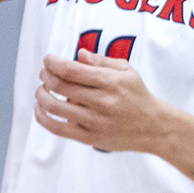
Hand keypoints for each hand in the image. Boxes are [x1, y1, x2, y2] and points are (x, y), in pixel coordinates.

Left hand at [33, 50, 183, 156]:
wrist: (154, 128)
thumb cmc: (138, 96)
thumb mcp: (127, 71)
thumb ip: (101, 61)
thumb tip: (78, 54)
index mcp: (110, 82)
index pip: (72, 70)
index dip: (53, 63)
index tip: (48, 59)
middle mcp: (101, 102)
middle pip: (60, 86)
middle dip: (46, 76)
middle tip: (44, 73)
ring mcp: (94, 122)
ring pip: (55, 107)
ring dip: (41, 95)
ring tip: (41, 89)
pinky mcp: (89, 138)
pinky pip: (58, 128)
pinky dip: (43, 117)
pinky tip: (40, 109)